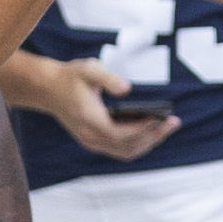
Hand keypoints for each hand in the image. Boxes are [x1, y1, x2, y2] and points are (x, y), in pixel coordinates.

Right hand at [44, 58, 178, 160]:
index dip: (141, 129)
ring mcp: (91, 142)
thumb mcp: (88, 69)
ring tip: (167, 128)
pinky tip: (152, 133)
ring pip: (125, 152)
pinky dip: (138, 144)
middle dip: (153, 136)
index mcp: (88, 118)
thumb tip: (127, 88)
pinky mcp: (94, 142)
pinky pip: (120, 150)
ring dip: (148, 143)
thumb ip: (108, 78)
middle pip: (126, 146)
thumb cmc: (70, 77)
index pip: (119, 133)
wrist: (48, 89)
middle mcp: (90, 136)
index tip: (159, 119)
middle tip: (174, 122)